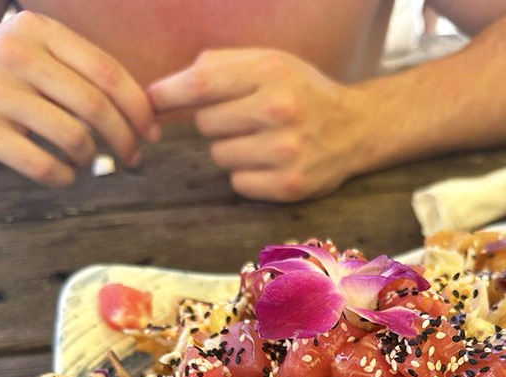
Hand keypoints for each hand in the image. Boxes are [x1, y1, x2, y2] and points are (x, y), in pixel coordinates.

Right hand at [0, 11, 159, 185]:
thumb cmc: (2, 79)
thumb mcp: (33, 54)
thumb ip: (78, 70)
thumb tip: (145, 111)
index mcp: (36, 30)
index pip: (107, 71)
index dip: (139, 107)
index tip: (153, 132)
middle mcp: (15, 54)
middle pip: (97, 107)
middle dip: (127, 139)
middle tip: (135, 158)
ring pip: (75, 138)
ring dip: (93, 158)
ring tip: (88, 161)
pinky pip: (46, 167)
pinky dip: (65, 177)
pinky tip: (64, 174)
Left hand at [148, 49, 366, 201]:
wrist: (356, 129)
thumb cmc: (301, 92)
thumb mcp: (269, 62)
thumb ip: (219, 67)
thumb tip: (162, 90)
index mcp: (270, 72)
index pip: (201, 84)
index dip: (168, 94)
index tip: (149, 102)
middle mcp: (278, 110)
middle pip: (206, 124)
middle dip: (216, 122)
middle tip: (246, 119)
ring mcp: (285, 151)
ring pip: (220, 156)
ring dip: (231, 150)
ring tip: (261, 141)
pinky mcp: (289, 185)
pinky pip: (238, 183)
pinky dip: (247, 175)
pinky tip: (269, 163)